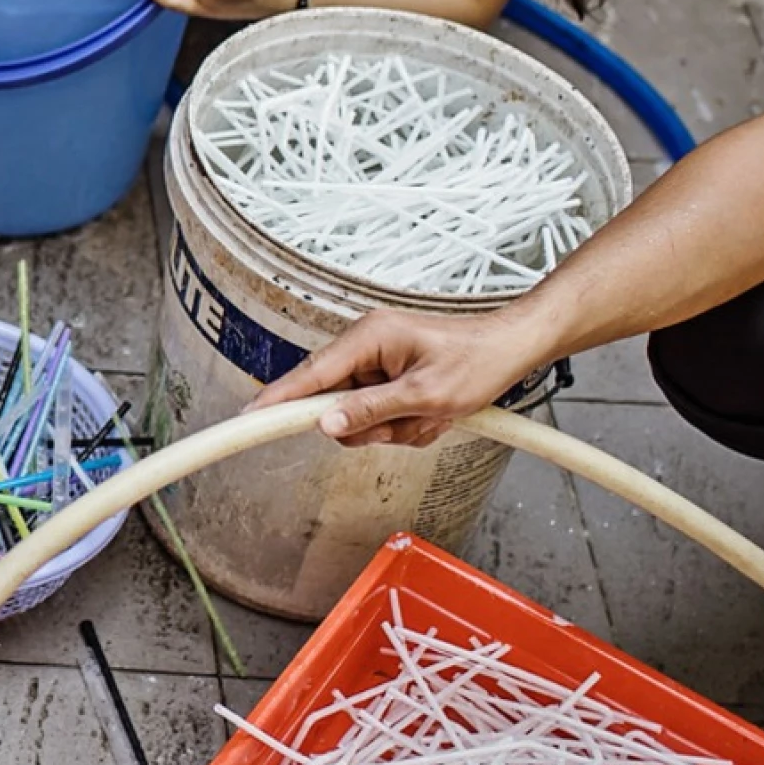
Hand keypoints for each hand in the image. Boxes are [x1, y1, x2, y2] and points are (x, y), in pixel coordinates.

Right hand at [249, 308, 550, 447]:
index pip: (311, 374)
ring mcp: (378, 361)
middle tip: (411, 423)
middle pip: (337, 403)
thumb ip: (371, 411)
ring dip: (396, 427)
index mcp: (369, 337)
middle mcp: (367, 345)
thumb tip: (325, 424)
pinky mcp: (390, 375)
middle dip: (373, 425)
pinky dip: (406, 424)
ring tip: (433, 415)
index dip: (279, 399)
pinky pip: (381, 414)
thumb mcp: (426, 396)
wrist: (514, 348)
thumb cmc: (478, 361)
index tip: (249, 418)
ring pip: (361, 415)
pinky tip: (434, 414)